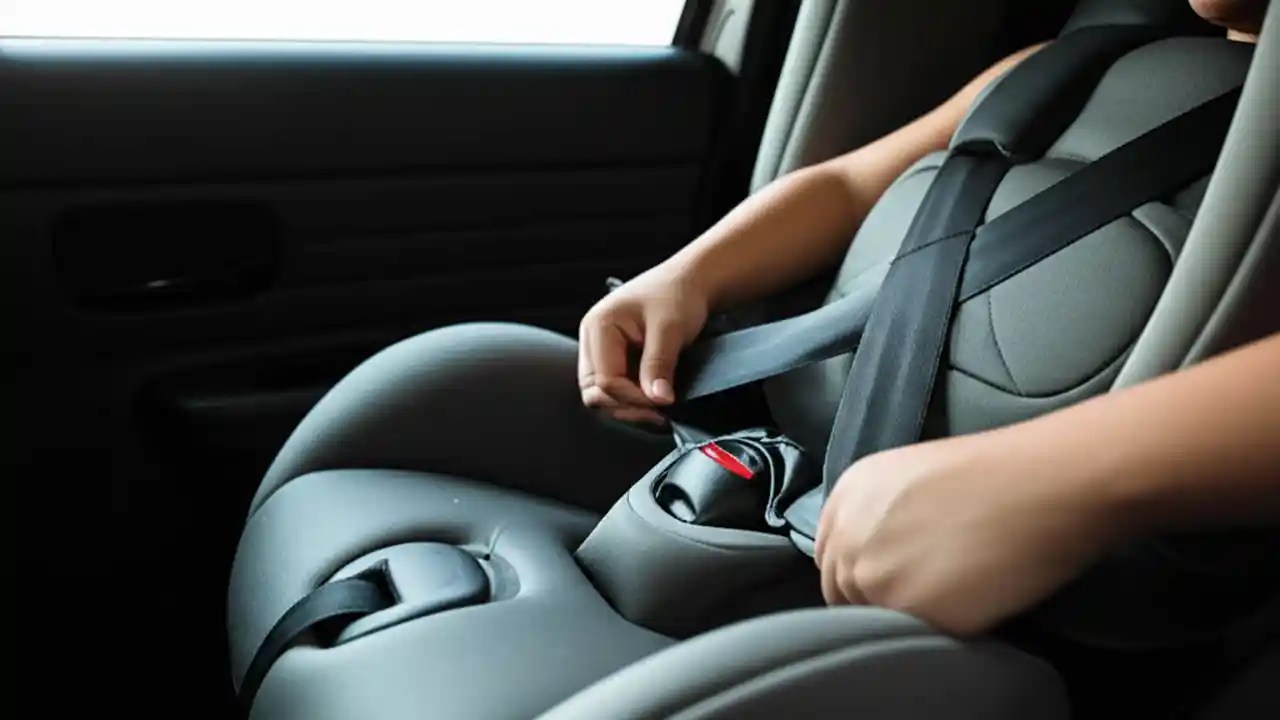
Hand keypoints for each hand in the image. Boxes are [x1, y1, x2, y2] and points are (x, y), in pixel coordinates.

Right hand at [578, 265, 708, 425]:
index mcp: (598, 326)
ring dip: (630, 407)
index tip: (663, 402)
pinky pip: (616, 391)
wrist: (689, 282)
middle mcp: (592, 340)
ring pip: (603, 396)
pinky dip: (634, 401)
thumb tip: (657, 399)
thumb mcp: (670, 328)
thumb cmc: (677, 294)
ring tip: (660, 409)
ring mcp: (601, 352)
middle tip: (659, 412)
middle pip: (595, 392)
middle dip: (627, 406)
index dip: (633, 397)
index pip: (604, 380)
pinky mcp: (615, 361)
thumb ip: (659, 364)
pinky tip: (655, 402)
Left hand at [813, 431, 1125, 635]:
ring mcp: (874, 578)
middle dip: (878, 598)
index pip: (830, 556)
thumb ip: (881, 517)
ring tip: (954, 592)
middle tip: (927, 591)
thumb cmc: (996, 470)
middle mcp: (847, 537)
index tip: (888, 578)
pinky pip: (912, 635)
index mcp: (846, 496)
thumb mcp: (911, 478)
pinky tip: (969, 604)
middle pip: (844, 592)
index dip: (859, 573)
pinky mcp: (909, 611)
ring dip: (905, 614)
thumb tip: (883, 553)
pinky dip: (936, 628)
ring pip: (876, 618)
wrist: (1044, 481)